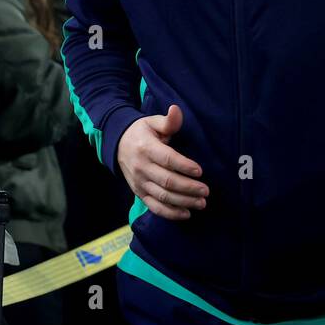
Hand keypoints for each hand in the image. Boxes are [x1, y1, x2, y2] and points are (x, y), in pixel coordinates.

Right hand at [117, 104, 207, 219]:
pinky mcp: (140, 193)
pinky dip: (170, 213)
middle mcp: (141, 167)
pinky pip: (155, 207)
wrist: (118, 145)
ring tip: (201, 203)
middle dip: (188, 188)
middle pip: (167, 181)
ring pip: (163, 196)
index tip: (200, 171)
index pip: (167, 160)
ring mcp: (140, 182)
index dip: (184, 166)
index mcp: (146, 148)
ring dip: (183, 202)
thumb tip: (176, 110)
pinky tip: (186, 214)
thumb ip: (168, 121)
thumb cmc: (142, 132)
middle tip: (206, 191)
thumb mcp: (152, 122)